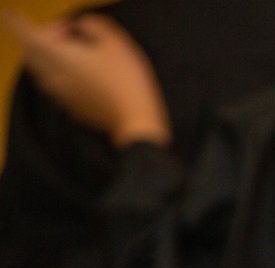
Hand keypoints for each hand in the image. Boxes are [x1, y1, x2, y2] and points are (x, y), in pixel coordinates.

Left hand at [3, 10, 170, 146]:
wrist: (136, 121)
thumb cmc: (126, 78)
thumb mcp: (116, 42)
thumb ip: (94, 25)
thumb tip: (81, 25)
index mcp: (59, 57)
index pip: (28, 35)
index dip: (17, 22)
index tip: (8, 12)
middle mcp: (53, 76)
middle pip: (32, 53)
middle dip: (42, 38)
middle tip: (68, 33)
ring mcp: (61, 94)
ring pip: (42, 70)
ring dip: (49, 56)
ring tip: (75, 52)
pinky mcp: (72, 107)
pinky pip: (55, 84)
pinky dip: (59, 72)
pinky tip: (82, 73)